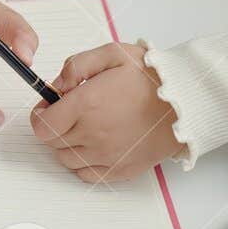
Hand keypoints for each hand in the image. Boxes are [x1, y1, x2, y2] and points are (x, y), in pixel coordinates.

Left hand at [29, 42, 183, 183]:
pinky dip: (84, 163)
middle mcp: (93, 134)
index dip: (41, 115)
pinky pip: (86, 174)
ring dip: (69, 144)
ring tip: (87, 126)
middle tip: (72, 112)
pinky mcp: (120, 170)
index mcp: (87, 104)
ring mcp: (107, 155)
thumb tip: (57, 84)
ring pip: (66, 159)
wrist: (186, 101)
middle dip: (56, 126)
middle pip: (52, 143)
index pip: (42, 125)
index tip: (50, 106)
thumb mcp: (112, 54)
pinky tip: (97, 145)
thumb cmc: (151, 77)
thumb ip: (77, 65)